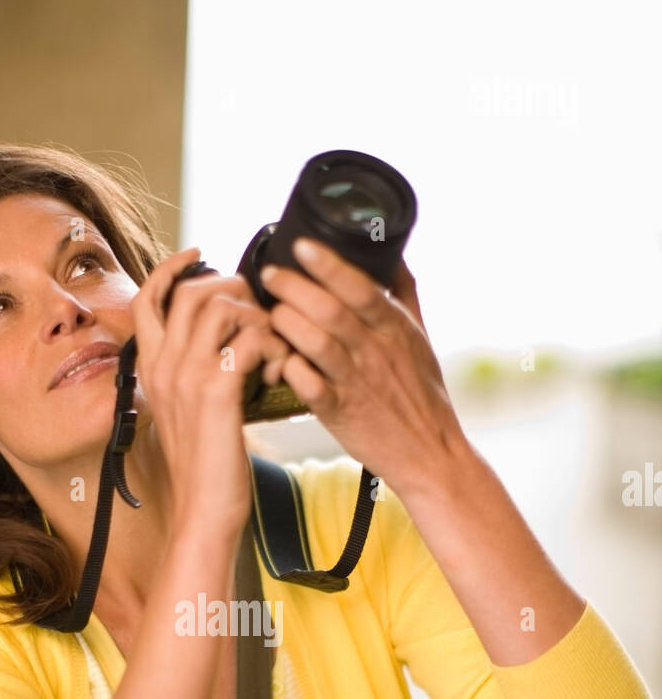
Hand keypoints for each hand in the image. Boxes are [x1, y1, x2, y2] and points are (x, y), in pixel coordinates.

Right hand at [131, 247, 291, 534]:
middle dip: (234, 288)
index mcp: (153, 369)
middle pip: (191, 290)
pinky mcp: (217, 391)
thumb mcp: (187, 413)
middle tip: (260, 311)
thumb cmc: (205, 470)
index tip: (200, 255)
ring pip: (222, 306)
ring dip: (259, 317)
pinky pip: (250, 338)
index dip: (173, 268)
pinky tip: (280, 371)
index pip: (148, 298)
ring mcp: (186, 376)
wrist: (202, 513)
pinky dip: (274, 346)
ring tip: (274, 347)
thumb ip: (193, 375)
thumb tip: (222, 346)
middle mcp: (164, 365)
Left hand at [259, 238, 466, 497]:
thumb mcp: (421, 337)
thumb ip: (404, 294)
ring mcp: (357, 383)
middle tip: (268, 275)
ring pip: (316, 343)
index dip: (328, 264)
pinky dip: (291, 370)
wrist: (430, 453)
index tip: (300, 245)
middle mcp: (376, 351)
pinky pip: (309, 386)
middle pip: (330, 310)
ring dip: (286, 324)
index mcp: (395, 328)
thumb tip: (393, 254)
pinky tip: (278, 360)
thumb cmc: (422, 394)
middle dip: (293, 287)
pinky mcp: (340, 413)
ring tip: (269, 313)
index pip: (360, 286)